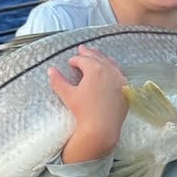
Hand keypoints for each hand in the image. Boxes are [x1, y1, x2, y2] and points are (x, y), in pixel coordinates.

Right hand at [50, 46, 126, 160]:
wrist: (102, 127)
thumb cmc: (84, 111)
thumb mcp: (68, 94)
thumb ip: (58, 80)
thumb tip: (50, 70)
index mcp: (95, 70)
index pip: (83, 60)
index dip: (75, 60)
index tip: (70, 62)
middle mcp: (110, 71)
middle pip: (98, 58)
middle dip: (89, 53)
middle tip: (83, 48)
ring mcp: (120, 79)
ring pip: (110, 63)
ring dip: (102, 58)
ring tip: (97, 53)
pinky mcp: (126, 89)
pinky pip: (119, 74)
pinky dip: (113, 68)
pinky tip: (111, 68)